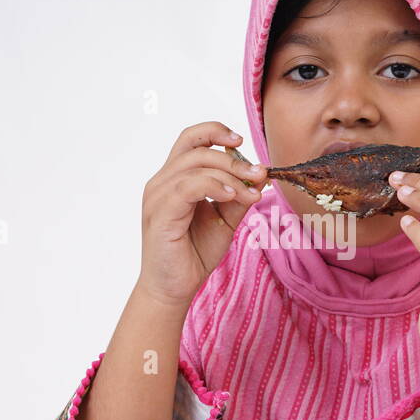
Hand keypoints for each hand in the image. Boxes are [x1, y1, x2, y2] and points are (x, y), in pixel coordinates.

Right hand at [137, 121, 266, 309]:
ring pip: (195, 165)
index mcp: (174, 179)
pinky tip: (233, 197)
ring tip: (251, 195)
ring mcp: (158, 196)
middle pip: (197, 149)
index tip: (242, 141)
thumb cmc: (194, 253)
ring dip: (230, 175)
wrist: (174, 288)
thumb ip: (239, 196)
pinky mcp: (160, 214)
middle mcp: (161, 183)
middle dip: (234, 159)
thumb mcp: (225, 220)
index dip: (215, 131)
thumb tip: (261, 174)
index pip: (190, 139)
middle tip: (259, 175)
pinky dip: (215, 186)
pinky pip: (189, 187)